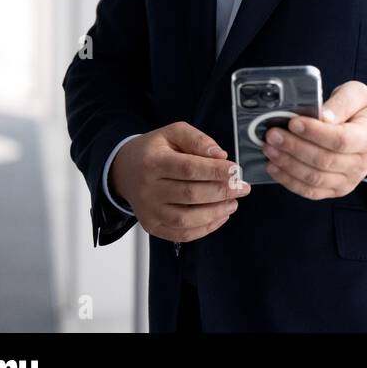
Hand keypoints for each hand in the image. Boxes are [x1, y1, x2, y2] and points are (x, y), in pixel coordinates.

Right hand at [110, 121, 250, 242]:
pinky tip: (220, 216)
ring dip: (216, 213)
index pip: (189, 169)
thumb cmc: (154, 150)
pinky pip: (181, 234)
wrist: (124, 171)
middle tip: (242, 188)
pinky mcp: (152, 226)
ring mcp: (148, 211)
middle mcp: (148, 189)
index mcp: (153, 162)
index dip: (215, 171)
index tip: (236, 170)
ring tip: (233, 203)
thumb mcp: (173, 133)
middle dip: (222, 192)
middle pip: (190, 195)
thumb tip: (220, 156)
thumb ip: (198, 140)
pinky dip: (205, 229)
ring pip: (186, 219)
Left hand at [261, 80, 366, 200]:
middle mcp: (360, 164)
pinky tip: (275, 167)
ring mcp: (348, 180)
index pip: (340, 140)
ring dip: (287, 164)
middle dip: (293, 147)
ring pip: (314, 178)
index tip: (293, 122)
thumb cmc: (362, 113)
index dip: (314, 133)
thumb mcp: (357, 96)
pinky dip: (289, 180)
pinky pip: (310, 191)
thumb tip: (322, 116)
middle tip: (272, 134)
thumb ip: (341, 103)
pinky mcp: (335, 190)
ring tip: (269, 149)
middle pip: (324, 161)